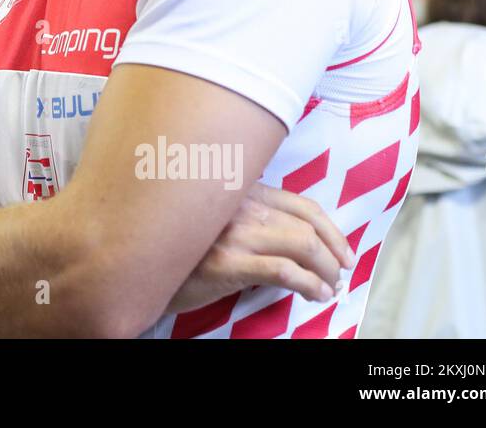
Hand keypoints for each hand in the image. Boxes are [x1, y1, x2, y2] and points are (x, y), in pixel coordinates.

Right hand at [167, 182, 355, 314]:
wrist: (142, 268)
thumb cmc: (180, 247)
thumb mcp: (215, 221)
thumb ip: (248, 217)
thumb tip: (295, 240)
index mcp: (238, 189)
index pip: (299, 203)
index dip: (331, 229)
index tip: (343, 251)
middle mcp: (237, 204)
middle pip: (307, 226)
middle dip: (334, 254)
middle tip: (341, 274)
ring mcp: (232, 232)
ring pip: (303, 246)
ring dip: (327, 271)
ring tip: (329, 288)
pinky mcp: (227, 262)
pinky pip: (285, 272)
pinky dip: (310, 285)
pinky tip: (315, 295)